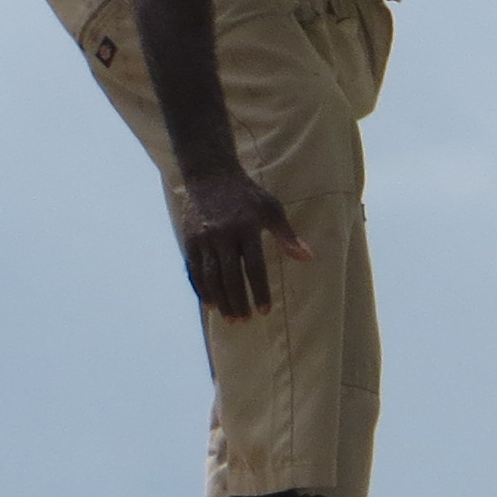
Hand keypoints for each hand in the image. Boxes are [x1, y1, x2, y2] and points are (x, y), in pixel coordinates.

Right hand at [181, 170, 311, 320]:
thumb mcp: (271, 208)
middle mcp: (223, 235)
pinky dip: (201, 289)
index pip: (254, 266)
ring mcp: (203, 238)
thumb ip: (287, 235)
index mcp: (246, 227)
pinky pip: (194, 270)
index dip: (259, 291)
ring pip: (210, 277)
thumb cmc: (246, 194)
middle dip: (238, 301)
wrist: (210, 175)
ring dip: (220, 300)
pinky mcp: (189, 240)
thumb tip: (307, 257)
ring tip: (230, 318)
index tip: (264, 310)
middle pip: (230, 276)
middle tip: (244, 320)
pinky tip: (210, 303)